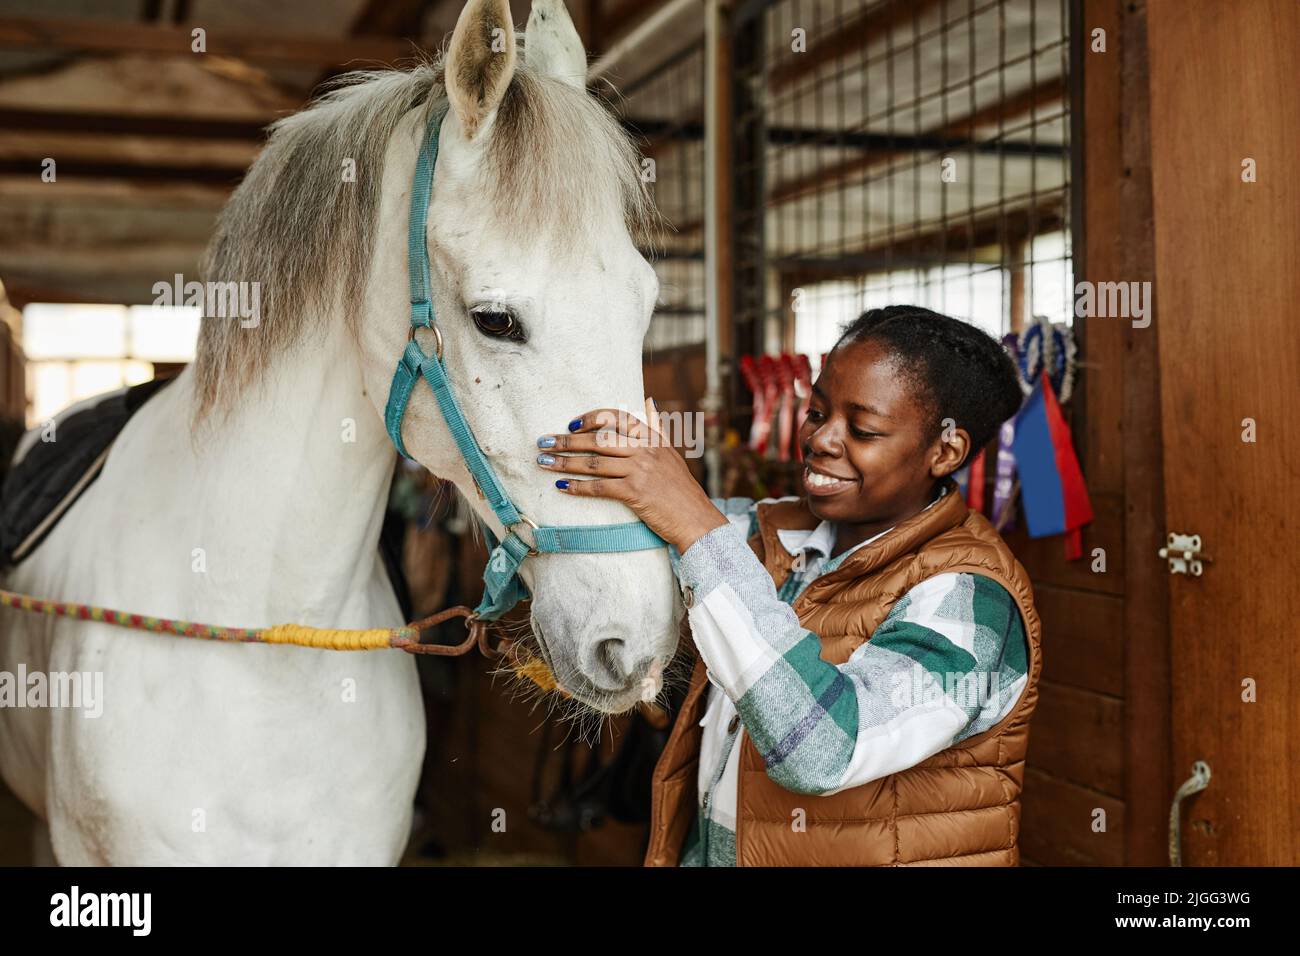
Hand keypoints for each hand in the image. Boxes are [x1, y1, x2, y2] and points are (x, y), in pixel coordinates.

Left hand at [535, 398, 728, 553]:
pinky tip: (561, 487)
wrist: (695, 517)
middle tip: (543, 443)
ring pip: (593, 463)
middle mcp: (644, 450)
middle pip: (597, 440)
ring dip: (564, 463)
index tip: (570, 424)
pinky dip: (577, 487)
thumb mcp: (670, 452)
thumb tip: (648, 400)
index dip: (589, 419)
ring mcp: (639, 470)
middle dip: (566, 441)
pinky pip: (599, 487)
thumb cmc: (680, 488)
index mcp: (651, 437)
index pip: (615, 418)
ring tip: (543, 463)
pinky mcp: (635, 493)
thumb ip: (655, 427)